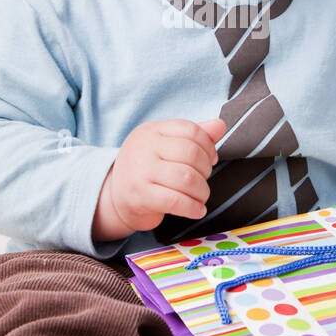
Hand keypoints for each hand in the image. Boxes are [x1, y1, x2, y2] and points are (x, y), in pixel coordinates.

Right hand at [92, 117, 226, 240]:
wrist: (115, 199)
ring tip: (201, 197)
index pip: (189, 130)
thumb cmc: (146, 171)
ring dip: (202, 191)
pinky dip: (193, 208)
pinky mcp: (140, 196)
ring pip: (186, 178)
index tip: (211, 159)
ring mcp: (140, 171)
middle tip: (203, 181)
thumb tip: (220, 125)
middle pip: (191, 153)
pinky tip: (197, 210)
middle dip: (206, 170)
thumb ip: (193, 136)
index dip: (208, 146)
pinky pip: (176, 201)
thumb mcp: (166, 147)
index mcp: (152, 130)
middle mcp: (144, 147)